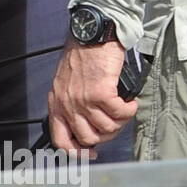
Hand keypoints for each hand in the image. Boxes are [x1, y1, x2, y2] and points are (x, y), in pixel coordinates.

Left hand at [47, 38, 136, 152]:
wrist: (92, 33)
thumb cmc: (83, 53)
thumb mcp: (68, 82)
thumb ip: (72, 103)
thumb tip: (87, 125)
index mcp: (56, 102)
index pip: (61, 140)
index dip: (77, 153)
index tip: (92, 153)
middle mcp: (67, 103)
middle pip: (89, 138)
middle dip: (107, 134)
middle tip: (115, 122)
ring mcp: (83, 99)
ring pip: (107, 128)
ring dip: (120, 121)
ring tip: (123, 108)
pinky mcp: (100, 92)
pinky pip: (119, 114)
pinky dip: (129, 110)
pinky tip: (130, 101)